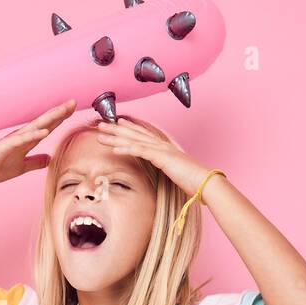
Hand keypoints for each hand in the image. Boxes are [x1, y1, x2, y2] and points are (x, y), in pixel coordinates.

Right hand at [0, 99, 76, 185]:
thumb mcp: (21, 167)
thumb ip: (35, 162)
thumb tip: (49, 159)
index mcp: (26, 141)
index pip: (47, 127)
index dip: (60, 118)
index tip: (73, 109)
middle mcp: (22, 136)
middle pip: (45, 122)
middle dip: (59, 112)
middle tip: (74, 102)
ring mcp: (14, 140)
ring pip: (36, 126)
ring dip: (50, 118)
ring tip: (63, 111)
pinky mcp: (6, 146)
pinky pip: (22, 139)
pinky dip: (33, 135)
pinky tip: (45, 132)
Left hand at [95, 118, 210, 194]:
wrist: (205, 183)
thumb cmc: (193, 181)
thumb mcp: (175, 172)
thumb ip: (166, 168)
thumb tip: (163, 169)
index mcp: (164, 147)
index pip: (143, 134)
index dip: (129, 127)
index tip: (116, 121)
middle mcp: (162, 145)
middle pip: (134, 134)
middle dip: (116, 129)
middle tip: (99, 124)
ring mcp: (162, 150)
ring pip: (134, 140)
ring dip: (116, 137)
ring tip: (100, 134)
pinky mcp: (162, 158)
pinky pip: (141, 152)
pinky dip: (127, 149)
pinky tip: (115, 149)